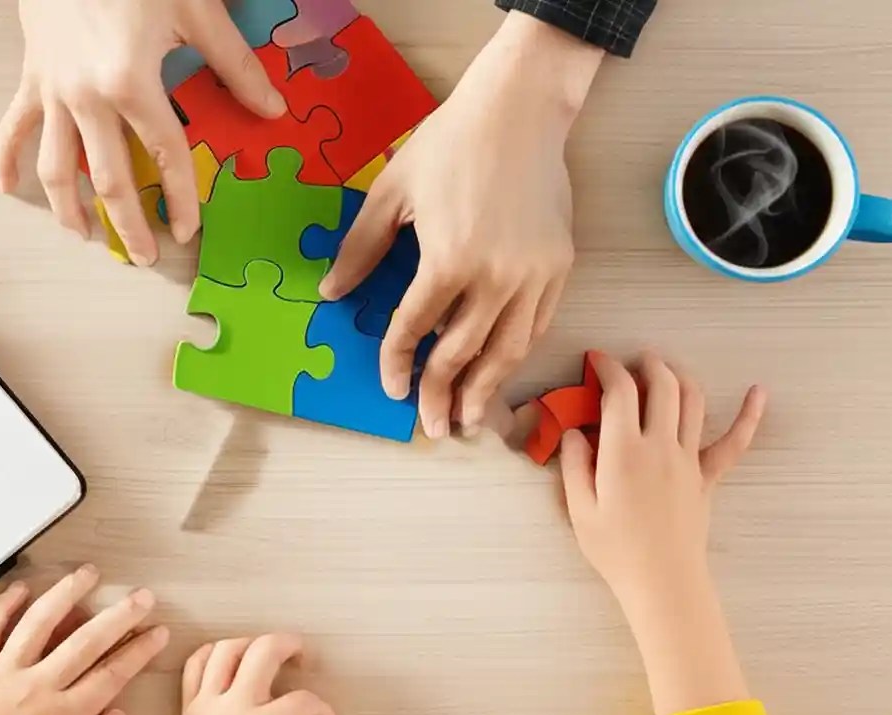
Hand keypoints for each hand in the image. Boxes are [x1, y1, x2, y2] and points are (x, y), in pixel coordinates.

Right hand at [0, 0, 285, 264]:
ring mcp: (54, 91)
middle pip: (109, 178)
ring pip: (57, 166)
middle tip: (145, 258)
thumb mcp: (195, 10)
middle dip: (129, 224)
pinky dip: (5, 160)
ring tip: (86, 237)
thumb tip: (272, 109)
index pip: (165, 156)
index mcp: (131, 83)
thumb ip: (233, 64)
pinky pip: (14, 128)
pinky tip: (6, 190)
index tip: (189, 230)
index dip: (181, 197)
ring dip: (70, 208)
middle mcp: (87, 98)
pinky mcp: (31, 79)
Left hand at [0, 564, 168, 714]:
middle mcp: (36, 690)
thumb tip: (119, 714)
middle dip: (119, 616)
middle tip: (140, 597)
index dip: (138, 651)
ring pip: (39, 623)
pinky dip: (2, 607)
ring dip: (66, 594)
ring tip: (87, 574)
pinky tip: (20, 587)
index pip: (111, 675)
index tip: (155, 633)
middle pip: (86, 643)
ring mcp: (3, 676)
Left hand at [182, 634, 333, 714]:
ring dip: (248, 643)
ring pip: (226, 651)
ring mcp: (205, 705)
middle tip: (300, 650)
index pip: (302, 703)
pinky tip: (221, 653)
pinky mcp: (187, 709)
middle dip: (287, 643)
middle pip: (264, 652)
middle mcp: (232, 708)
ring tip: (263, 646)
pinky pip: (194, 668)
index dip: (321, 708)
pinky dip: (208, 656)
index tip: (323, 713)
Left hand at [318, 13, 603, 438]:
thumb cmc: (448, 145)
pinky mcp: (559, 266)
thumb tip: (332, 292)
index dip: (398, 362)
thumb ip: (361, 249)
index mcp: (448, 260)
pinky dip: (518, 354)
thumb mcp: (391, 193)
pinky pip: (537, 325)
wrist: (519, 111)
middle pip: (462, 353)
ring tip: (470, 420)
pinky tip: (503, 372)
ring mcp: (533, 275)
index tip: (390, 388)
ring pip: (508, 350)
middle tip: (431, 426)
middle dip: (441, 394)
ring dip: (486, 390)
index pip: (415, 329)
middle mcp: (494, 277)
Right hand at [559, 352, 765, 598]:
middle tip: (633, 360)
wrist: (662, 582)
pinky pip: (733, 442)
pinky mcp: (707, 477)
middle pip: (662, 386)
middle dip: (647, 364)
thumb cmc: (616, 550)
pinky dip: (749, 415)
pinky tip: (758, 392)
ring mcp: (688, 460)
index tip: (597, 361)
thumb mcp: (578, 509)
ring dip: (680, 376)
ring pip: (692, 402)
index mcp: (623, 452)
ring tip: (665, 368)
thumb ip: (573, 464)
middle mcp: (660, 446)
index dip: (608, 368)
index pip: (620, 392)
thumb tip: (573, 432)